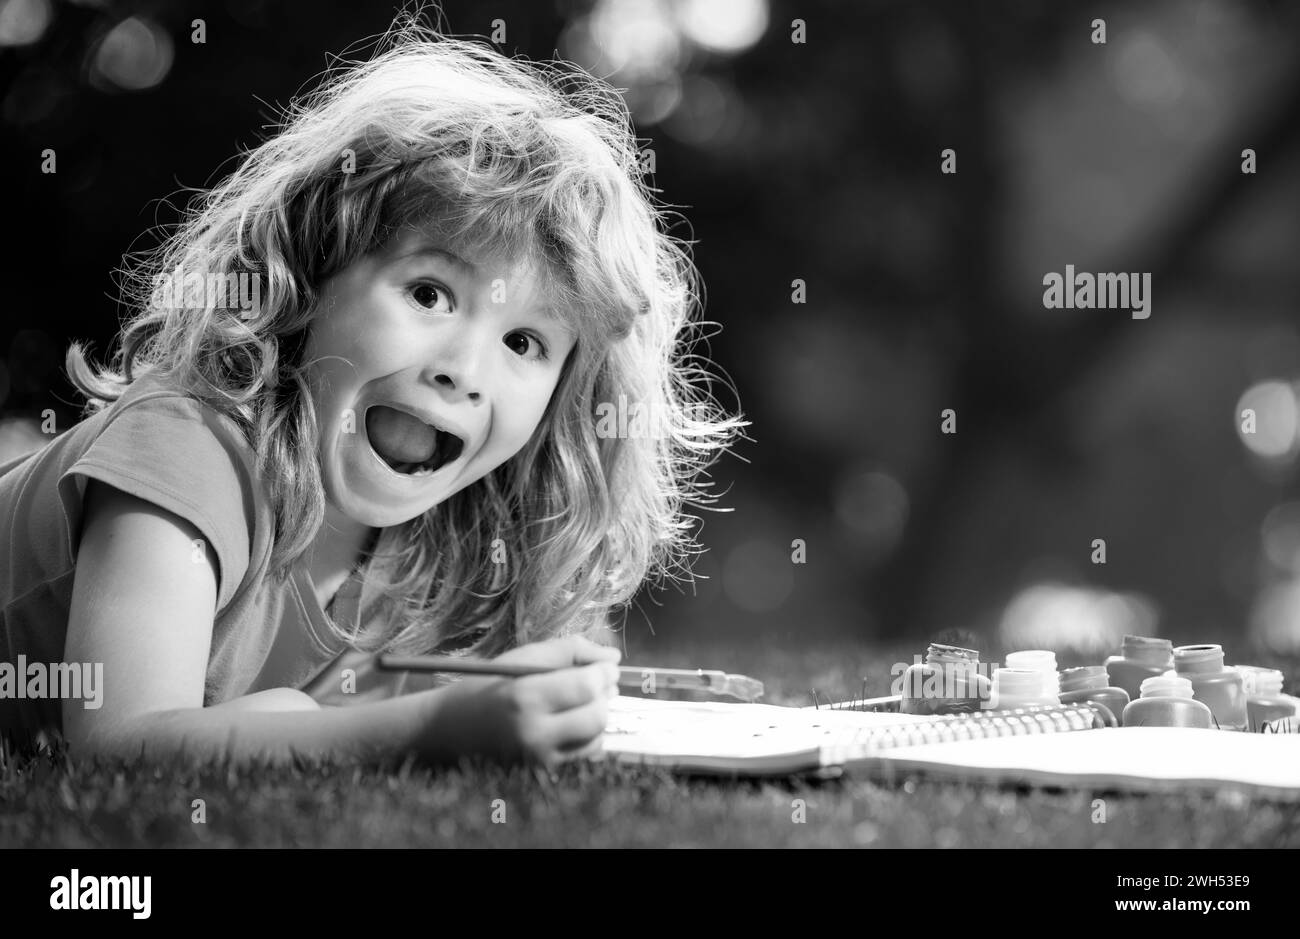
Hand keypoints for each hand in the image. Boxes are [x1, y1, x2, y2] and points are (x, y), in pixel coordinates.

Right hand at [417, 636, 620, 766]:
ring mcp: (538, 760)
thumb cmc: (490, 686)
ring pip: (596, 738)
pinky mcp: (543, 775)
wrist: (451, 730)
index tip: (606, 667)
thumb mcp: (525, 658)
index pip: (587, 687)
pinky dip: (587, 737)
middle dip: (605, 696)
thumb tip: (614, 658)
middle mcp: (533, 734)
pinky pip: (585, 755)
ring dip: (597, 717)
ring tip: (582, 702)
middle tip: (600, 684)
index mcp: (525, 697)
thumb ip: (572, 651)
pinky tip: (573, 723)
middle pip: (597, 716)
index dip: (604, 674)